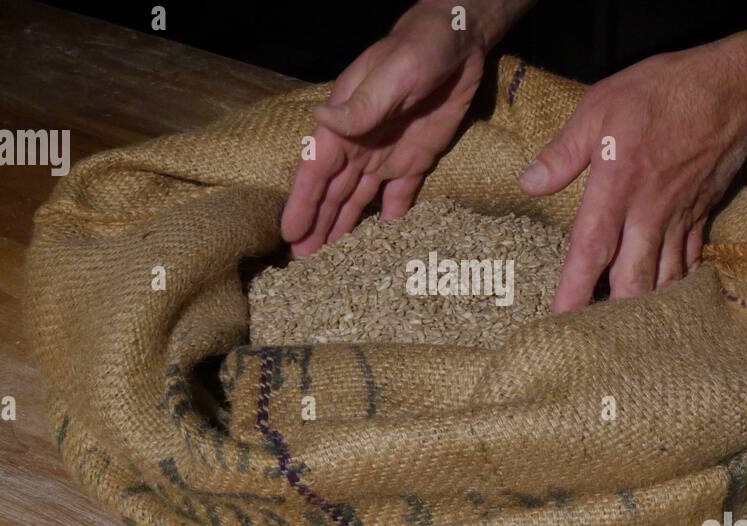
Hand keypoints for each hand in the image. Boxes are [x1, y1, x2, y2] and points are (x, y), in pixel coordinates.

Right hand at [280, 4, 487, 255]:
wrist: (458, 44)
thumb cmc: (417, 52)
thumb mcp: (390, 76)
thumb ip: (361, 107)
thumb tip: (321, 123)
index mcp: (344, 125)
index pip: (316, 171)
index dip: (301, 203)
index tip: (289, 233)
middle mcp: (359, 145)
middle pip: (332, 192)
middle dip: (316, 224)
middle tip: (302, 260)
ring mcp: (385, 154)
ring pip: (358, 199)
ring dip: (343, 226)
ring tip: (330, 257)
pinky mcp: (415, 160)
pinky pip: (399, 195)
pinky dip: (390, 216)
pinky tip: (381, 239)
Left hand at [519, 47, 746, 312]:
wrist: (734, 90)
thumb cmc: (661, 93)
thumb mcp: (599, 108)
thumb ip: (564, 152)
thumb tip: (529, 184)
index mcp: (617, 187)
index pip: (591, 249)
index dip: (575, 289)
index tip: (560, 321)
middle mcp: (649, 213)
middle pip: (631, 279)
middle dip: (613, 315)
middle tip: (594, 341)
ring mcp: (679, 218)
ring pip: (662, 278)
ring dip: (645, 308)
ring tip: (627, 334)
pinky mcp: (702, 215)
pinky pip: (688, 261)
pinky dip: (676, 284)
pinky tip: (665, 299)